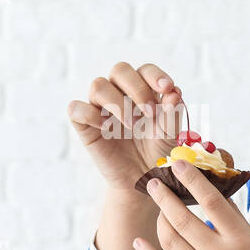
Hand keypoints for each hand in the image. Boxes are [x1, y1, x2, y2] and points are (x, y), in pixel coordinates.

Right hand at [65, 62, 185, 193]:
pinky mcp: (84, 125)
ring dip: (117, 102)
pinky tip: (106, 129)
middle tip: (150, 113)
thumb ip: (172, 112)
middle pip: (120, 70)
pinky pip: (75, 108)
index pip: (145, 70)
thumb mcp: (169, 134)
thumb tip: (174, 92)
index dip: (155, 75)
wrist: (143, 179)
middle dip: (137, 88)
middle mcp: (119, 94)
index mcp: (142, 90)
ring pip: (98, 85)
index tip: (167, 89)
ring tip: (132, 125)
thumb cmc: (156, 152)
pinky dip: (90, 114)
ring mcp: (100, 108)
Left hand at [131, 157, 249, 249]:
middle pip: (183, 219)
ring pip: (170, 240)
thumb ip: (233, 219)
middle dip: (164, 197)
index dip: (192, 180)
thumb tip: (211, 189)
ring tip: (159, 209)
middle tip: (154, 182)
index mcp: (241, 239)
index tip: (178, 164)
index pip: (212, 202)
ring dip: (159, 220)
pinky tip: (139, 242)